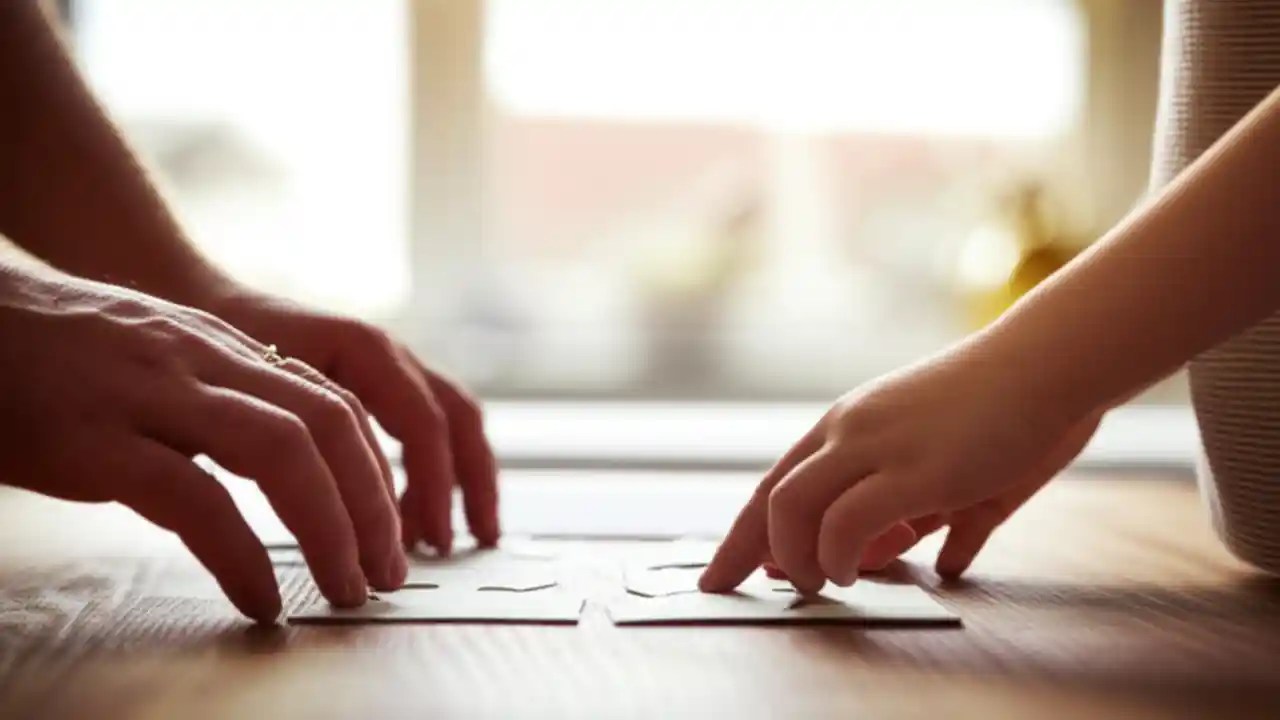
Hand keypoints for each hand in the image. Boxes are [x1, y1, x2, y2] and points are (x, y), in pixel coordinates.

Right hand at [0, 266, 406, 620]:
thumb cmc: (55, 353)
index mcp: (221, 347)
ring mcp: (148, 395)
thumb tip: (288, 466)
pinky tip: (261, 596)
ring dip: (332, 528)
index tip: (394, 530)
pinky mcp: (93, 439)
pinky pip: (194, 499)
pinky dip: (242, 555)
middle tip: (388, 571)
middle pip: (328, 425)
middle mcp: (200, 360)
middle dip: (375, 504)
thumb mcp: (157, 360)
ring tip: (348, 588)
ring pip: (281, 452)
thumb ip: (221, 398)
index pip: (335, 404)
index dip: (377, 473)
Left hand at [208, 289, 498, 553]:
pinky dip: (425, 475)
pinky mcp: (368, 385)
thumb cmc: (213, 338)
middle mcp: (386, 355)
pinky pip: (419, 430)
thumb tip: (330, 515)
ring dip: (455, 482)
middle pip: (456, 420)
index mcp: (364, 350)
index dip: (431, 488)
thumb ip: (302, 440)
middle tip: (464, 545)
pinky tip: (404, 518)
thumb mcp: (251, 387)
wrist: (189, 293)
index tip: (424, 542)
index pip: (425, 424)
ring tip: (444, 540)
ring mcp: (383, 368)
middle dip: (468, 485)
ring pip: (447, 424)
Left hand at [699, 342, 1101, 593]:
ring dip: (791, 557)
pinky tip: (850, 571)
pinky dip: (836, 554)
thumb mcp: (952, 467)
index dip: (744, 531)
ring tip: (809, 585)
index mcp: (848, 423)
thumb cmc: (1007, 408)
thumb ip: (936, 513)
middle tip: (729, 587)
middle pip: (769, 496)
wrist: (1049, 360)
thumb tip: (937, 560)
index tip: (722, 568)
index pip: (776, 481)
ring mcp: (877, 446)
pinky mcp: (914, 469)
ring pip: (791, 506)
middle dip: (742, 549)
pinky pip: (845, 521)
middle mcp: (849, 430)